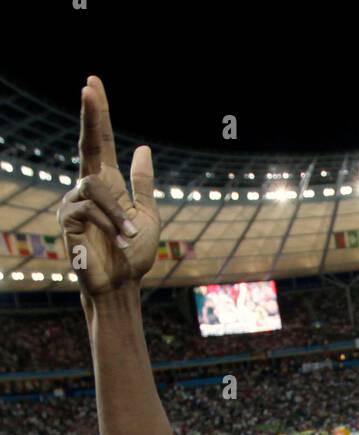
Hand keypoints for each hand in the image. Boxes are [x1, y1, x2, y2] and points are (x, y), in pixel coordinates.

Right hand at [57, 76, 157, 297]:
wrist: (122, 285)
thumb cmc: (133, 255)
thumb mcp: (147, 216)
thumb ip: (143, 184)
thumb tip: (143, 148)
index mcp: (108, 183)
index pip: (102, 141)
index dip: (98, 114)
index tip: (93, 84)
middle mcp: (88, 187)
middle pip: (88, 144)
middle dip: (90, 116)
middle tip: (89, 87)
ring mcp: (75, 201)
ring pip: (96, 187)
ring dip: (119, 213)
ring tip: (129, 236)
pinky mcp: (68, 219)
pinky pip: (89, 207)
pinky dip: (110, 223)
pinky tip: (119, 240)